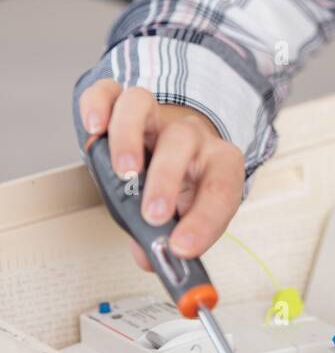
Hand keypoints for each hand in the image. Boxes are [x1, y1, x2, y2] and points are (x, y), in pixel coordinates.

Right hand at [79, 80, 245, 270]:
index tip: (182, 248)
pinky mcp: (122, 107)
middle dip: (166, 178)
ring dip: (129, 138)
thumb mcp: (188, 219)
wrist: (176, 153)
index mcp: (217, 163)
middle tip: (151, 214)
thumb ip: (170, 240)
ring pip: (142, 106)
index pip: (223, 185)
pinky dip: (97, 107)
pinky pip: (109, 94)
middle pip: (181, 139)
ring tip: (122, 172)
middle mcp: (189, 135)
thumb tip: (151, 258)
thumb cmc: (184, 189)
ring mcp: (155, 117)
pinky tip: (93, 129)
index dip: (206, 218)